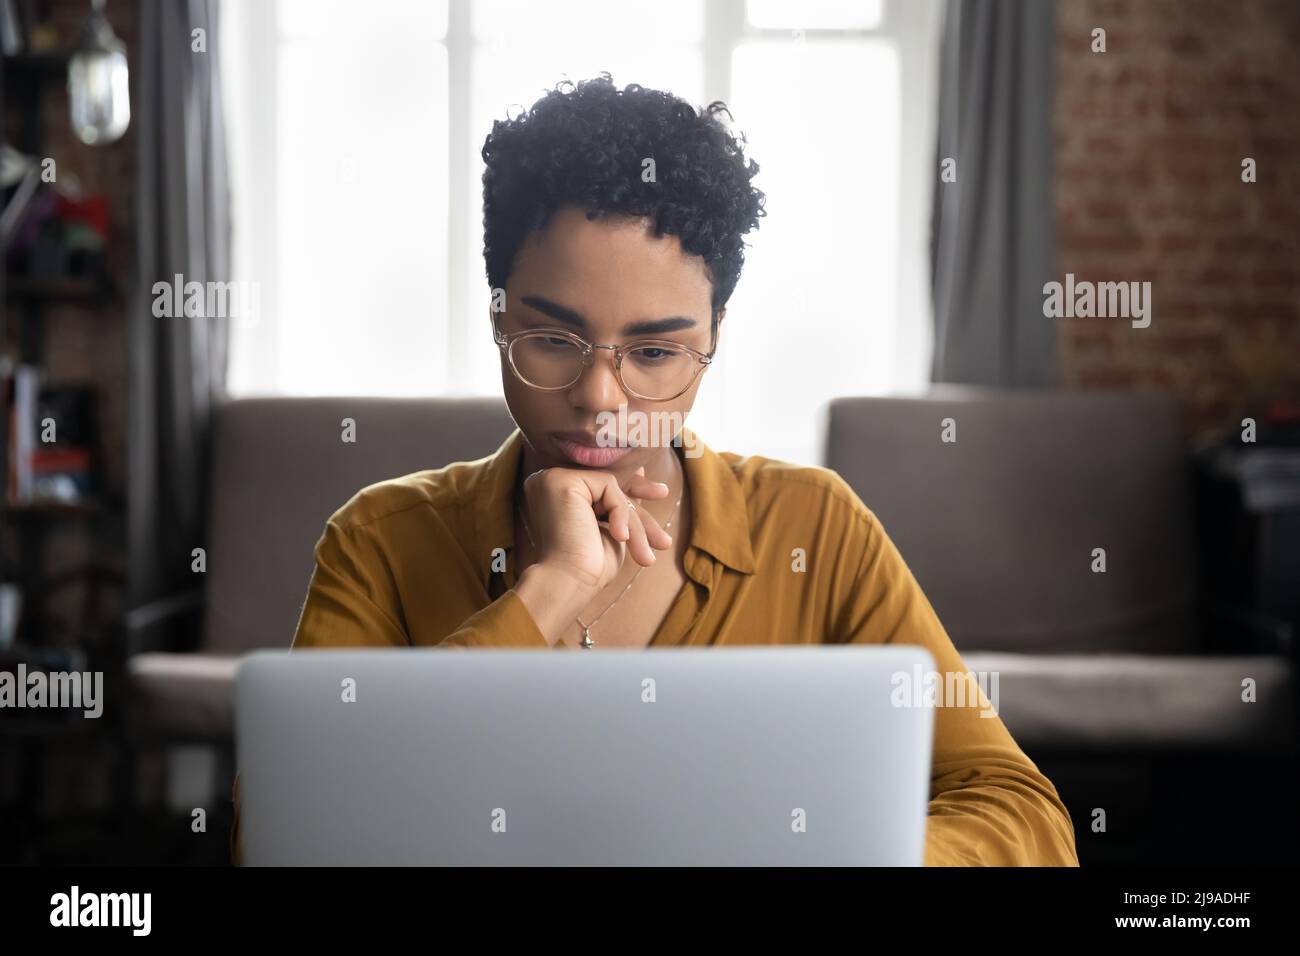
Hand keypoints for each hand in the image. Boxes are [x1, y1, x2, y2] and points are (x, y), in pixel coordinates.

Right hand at [521, 463, 673, 593]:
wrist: (569, 583)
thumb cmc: (589, 566)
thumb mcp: (612, 527)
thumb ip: (619, 501)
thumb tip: (640, 472)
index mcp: (554, 493)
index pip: (600, 488)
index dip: (631, 495)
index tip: (660, 495)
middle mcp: (548, 481)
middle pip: (607, 487)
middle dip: (638, 510)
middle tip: (662, 533)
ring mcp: (552, 478)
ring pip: (611, 488)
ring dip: (633, 521)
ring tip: (644, 554)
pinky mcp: (561, 480)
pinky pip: (608, 486)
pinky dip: (621, 513)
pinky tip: (621, 538)